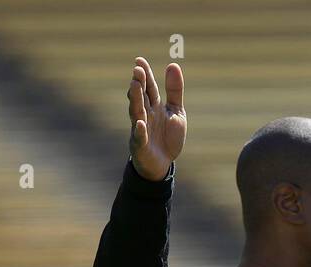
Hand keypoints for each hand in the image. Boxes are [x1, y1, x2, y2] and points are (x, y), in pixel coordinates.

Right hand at [128, 56, 184, 180]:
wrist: (163, 162)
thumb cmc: (168, 135)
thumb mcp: (176, 111)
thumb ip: (174, 91)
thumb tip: (173, 64)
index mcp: (154, 105)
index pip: (149, 87)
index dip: (145, 75)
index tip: (140, 60)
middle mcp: (145, 114)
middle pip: (141, 97)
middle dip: (139, 84)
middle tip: (137, 70)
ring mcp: (141, 128)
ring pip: (137, 112)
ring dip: (135, 100)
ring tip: (134, 86)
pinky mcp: (141, 144)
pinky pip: (140, 137)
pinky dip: (140, 130)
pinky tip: (141, 123)